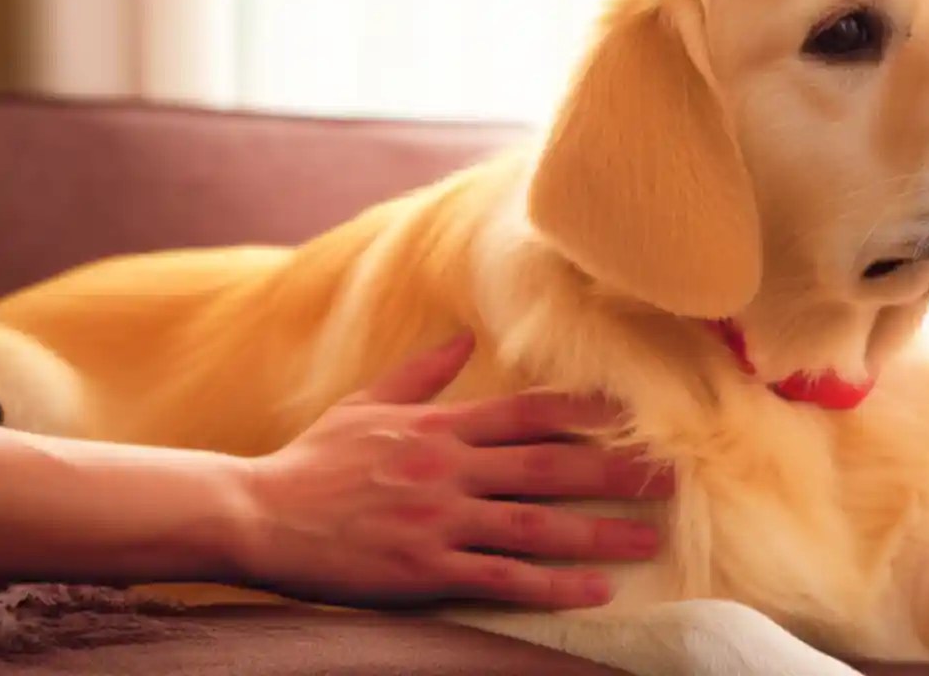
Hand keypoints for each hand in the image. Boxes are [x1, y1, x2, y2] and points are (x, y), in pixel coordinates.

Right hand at [234, 334, 671, 609]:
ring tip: (649, 541)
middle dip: (613, 473)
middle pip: (547, 467)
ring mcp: (438, 520)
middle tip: (670, 479)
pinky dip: (550, 585)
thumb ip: (420, 372)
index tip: (635, 415)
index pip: (527, 412)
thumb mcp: (366, 402)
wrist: (258, 513)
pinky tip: (594, 592)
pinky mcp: (423, 568)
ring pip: (533, 525)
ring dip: (596, 533)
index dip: (586, 413)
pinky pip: (499, 577)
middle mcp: (447, 468)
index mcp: (437, 425)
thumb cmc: (315, 458)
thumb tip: (462, 337)